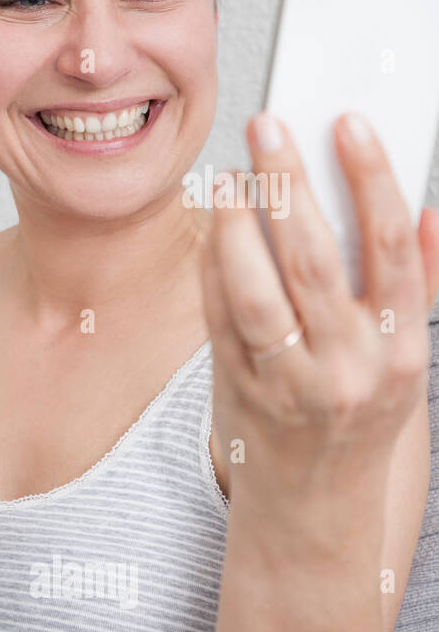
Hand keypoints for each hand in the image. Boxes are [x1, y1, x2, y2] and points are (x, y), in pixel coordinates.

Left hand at [201, 111, 438, 546]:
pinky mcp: (236, 389)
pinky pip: (219, 316)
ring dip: (237, 223)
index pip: (388, 248)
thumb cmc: (361, 417)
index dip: (369, 178)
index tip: (348, 125)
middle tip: (267, 127)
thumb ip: (414, 286)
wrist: (313, 506)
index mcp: (400, 351)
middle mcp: (346, 367)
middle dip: (288, 183)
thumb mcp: (403, 360)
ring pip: (255, 288)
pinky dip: (214, 265)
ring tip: (230, 175)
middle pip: (313, 258)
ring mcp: (286, 382)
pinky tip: (213, 227)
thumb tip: (424, 212)